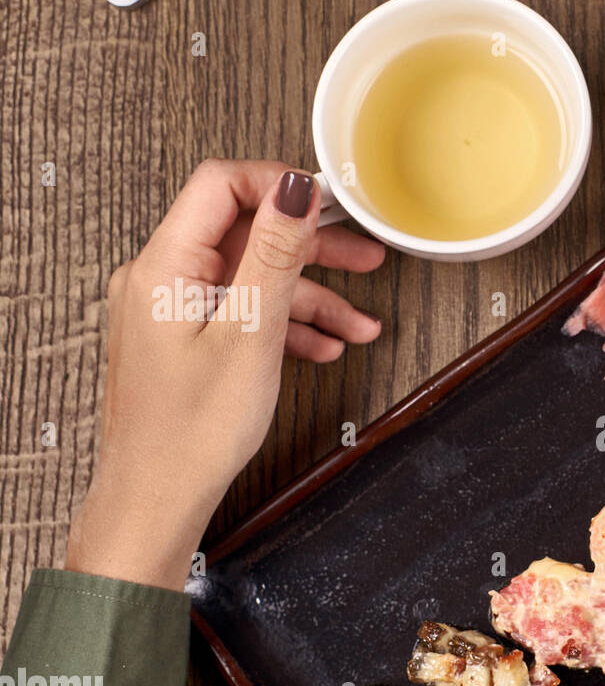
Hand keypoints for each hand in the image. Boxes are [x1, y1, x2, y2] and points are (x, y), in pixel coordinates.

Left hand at [65, 160, 385, 590]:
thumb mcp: (250, 333)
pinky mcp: (185, 339)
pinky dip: (285, 325)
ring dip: (310, 299)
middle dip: (310, 249)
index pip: (221, 186)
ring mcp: (172, 311)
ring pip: (252, 280)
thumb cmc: (191, 431)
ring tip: (360, 324)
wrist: (159, 499)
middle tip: (364, 257)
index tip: (329, 203)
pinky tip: (322, 347)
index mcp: (165, 266)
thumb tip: (294, 191)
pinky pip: (242, 313)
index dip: (279, 187)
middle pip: (245, 234)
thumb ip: (275, 255)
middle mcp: (161, 279)